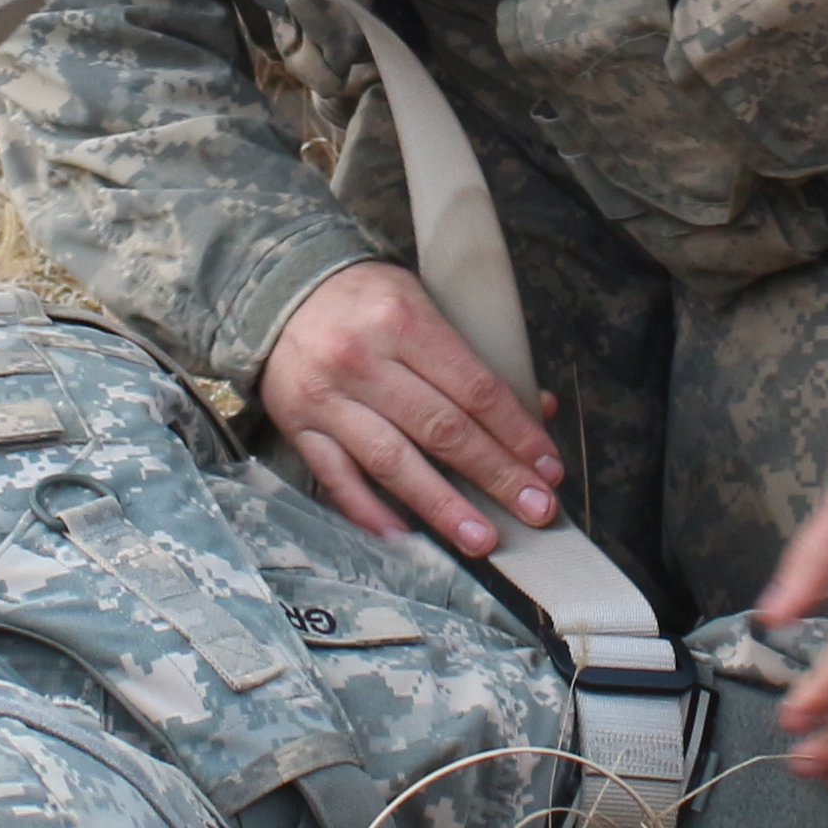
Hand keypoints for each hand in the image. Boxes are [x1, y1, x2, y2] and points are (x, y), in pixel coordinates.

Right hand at [257, 261, 562, 557]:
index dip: (517, 433)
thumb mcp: (425, 304)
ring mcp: (326, 398)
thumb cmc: (367, 299)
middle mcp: (362, 360)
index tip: (547, 468)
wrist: (279, 289)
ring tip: (481, 538)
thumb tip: (537, 410)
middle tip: (535, 510)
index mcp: (403, 321)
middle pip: (441, 429)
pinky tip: (406, 536)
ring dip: (442, 505)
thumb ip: (477, 358)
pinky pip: (338, 478)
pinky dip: (370, 511)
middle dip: (495, 475)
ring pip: (393, 462)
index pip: (475, 389)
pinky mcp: (298, 426)